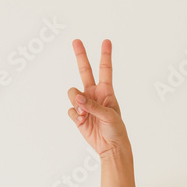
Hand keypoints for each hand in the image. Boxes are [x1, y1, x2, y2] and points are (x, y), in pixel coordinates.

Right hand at [67, 38, 128, 155]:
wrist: (110, 147)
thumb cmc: (115, 130)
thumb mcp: (108, 116)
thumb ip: (92, 105)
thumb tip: (77, 98)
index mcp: (106, 91)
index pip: (105, 69)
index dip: (105, 55)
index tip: (106, 41)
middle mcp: (94, 94)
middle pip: (84, 71)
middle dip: (80, 55)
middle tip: (76, 40)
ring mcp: (84, 104)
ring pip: (72, 93)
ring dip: (76, 102)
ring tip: (84, 114)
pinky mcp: (77, 115)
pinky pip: (70, 109)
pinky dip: (75, 115)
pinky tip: (82, 121)